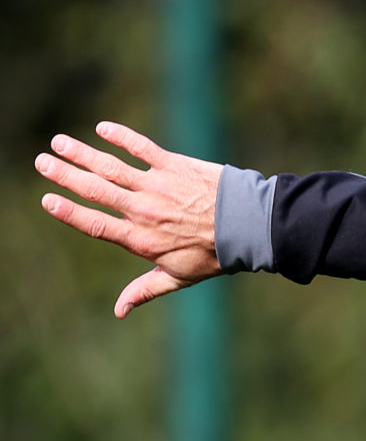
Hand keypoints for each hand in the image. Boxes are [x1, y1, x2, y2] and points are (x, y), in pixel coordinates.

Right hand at [35, 122, 222, 316]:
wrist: (250, 227)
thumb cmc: (214, 255)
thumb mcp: (179, 277)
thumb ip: (145, 290)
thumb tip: (118, 312)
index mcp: (141, 239)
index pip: (95, 224)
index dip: (69, 212)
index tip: (47, 200)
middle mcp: (145, 211)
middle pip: (96, 190)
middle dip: (65, 175)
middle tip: (41, 162)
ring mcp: (159, 186)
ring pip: (111, 166)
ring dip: (83, 153)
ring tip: (59, 142)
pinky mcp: (175, 165)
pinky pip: (142, 148)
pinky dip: (122, 137)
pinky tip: (103, 128)